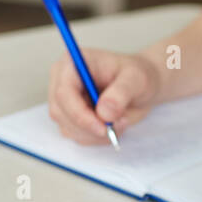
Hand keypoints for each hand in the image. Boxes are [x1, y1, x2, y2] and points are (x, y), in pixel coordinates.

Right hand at [47, 48, 163, 144]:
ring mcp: (64, 101)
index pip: (64, 92)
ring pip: (69, 128)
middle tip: (119, 125)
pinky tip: (113, 126)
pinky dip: (97, 138)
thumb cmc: (137, 75)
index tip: (102, 128)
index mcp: (72, 63)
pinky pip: (77, 136)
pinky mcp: (69, 117)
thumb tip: (104, 112)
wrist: (140, 86)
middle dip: (90, 127)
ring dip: (96, 134)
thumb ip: (121, 93)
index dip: (79, 114)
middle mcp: (62, 81)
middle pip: (61, 113)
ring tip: (121, 121)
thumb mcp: (136, 79)